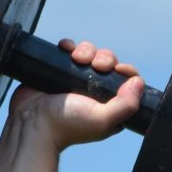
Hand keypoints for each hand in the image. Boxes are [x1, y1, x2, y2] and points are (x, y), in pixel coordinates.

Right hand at [10, 38, 143, 150]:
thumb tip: (138, 82)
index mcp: (109, 106)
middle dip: (105, 58)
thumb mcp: (103, 120)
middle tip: (96, 65)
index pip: (126, 82)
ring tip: (76, 58)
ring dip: (86, 50)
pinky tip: (65, 48)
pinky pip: (69, 51)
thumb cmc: (67, 125)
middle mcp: (95, 93)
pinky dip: (69, 46)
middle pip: (109, 63)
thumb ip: (126, 105)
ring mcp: (76, 81)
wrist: (32, 122)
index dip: (125, 71)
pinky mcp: (59, 71)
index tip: (118, 70)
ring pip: (90, 54)